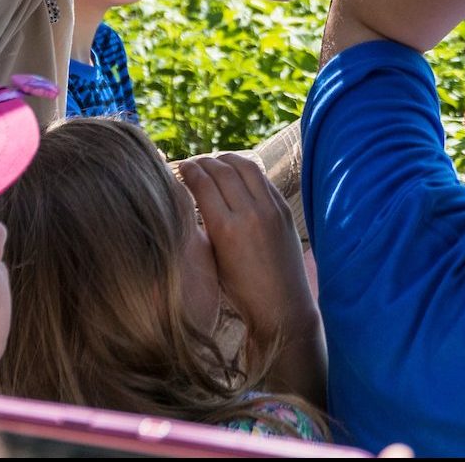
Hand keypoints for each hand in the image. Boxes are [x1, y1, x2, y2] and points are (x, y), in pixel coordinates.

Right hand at [176, 152, 314, 358]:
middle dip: (205, 162)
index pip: (203, 184)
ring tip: (214, 161)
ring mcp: (271, 209)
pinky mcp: (284, 210)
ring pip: (246, 167)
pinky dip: (247, 171)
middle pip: (223, 171)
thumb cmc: (239, 289)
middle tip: (193, 162)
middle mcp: (250, 214)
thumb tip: (193, 196)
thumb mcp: (212, 258)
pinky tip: (237, 172)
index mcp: (226, 229)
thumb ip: (205, 225)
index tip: (180, 167)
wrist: (281, 305)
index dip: (189, 170)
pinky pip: (263, 180)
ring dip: (227, 159)